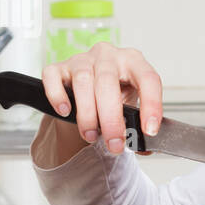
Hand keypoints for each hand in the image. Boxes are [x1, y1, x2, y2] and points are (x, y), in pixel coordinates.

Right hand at [41, 44, 163, 155]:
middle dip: (111, 119)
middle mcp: (108, 56)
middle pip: (109, 82)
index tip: (149, 130)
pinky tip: (65, 111)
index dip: (151, 105)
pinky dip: (58, 96)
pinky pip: (53, 77)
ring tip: (91, 135)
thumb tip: (144, 148)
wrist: (92, 86)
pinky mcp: (58, 67)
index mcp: (134, 61)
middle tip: (114, 144)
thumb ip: (138, 125)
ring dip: (87, 114)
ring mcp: (82, 59)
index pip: (148, 78)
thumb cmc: (116, 94)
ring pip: (83, 81)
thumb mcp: (132, 105)